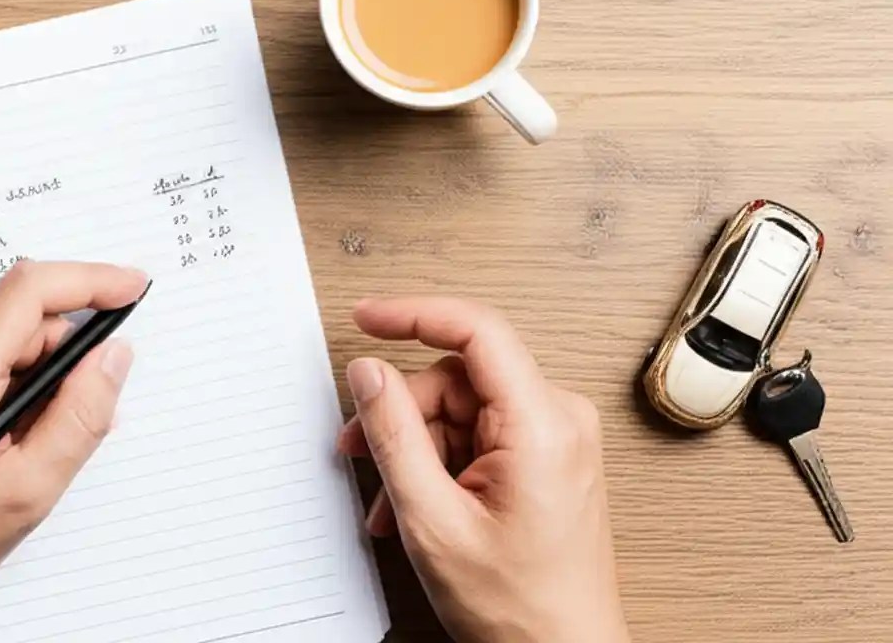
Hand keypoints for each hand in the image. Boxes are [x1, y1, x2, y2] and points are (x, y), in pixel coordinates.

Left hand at [0, 261, 146, 642]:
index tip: (132, 287)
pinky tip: (9, 436)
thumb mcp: (22, 494)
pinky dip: (9, 380)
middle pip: (17, 313)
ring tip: (36, 442)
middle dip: (67, 348)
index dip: (91, 281)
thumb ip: (77, 418)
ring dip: (38, 370)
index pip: (29, 291)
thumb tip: (111, 359)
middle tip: (87, 409)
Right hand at [338, 298, 628, 642]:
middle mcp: (559, 419)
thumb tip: (370, 372)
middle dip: (402, 415)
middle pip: (456, 379)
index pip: (476, 329)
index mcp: (542, 423)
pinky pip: (476, 437)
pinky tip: (418, 507)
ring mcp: (555, 438)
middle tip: (361, 453)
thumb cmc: (520, 606)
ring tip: (393, 504)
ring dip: (416, 450)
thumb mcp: (433, 518)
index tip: (367, 317)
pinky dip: (439, 465)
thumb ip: (394, 434)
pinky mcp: (545, 457)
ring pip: (459, 411)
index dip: (413, 314)